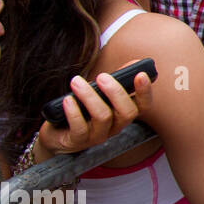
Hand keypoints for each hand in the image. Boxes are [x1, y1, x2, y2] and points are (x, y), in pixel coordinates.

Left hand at [36, 68, 153, 160]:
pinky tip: (68, 99)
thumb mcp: (100, 94)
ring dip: (90, 96)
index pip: (144, 106)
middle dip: (116, 92)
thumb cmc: (82, 110)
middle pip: (127, 113)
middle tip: (102, 77)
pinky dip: (74, 112)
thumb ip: (116, 80)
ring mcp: (98, 135)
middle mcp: (116, 126)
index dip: (145, 92)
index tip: (140, 75)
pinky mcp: (79, 140)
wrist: (58, 134)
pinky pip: (80, 128)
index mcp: (123, 114)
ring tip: (76, 82)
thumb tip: (134, 63)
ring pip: (103, 117)